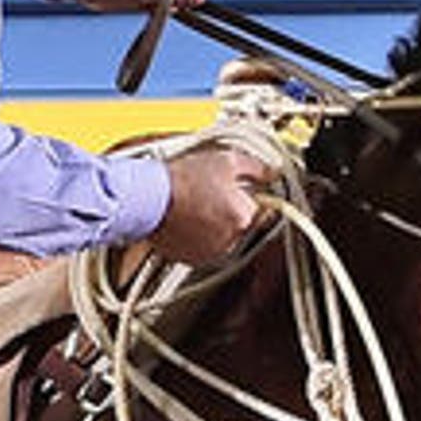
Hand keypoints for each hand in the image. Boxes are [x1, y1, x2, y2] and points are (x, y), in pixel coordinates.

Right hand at [141, 142, 260, 269]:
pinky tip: (186, 218)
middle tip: (210, 193)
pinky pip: (202, 246)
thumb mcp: (226, 161)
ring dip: (214, 224)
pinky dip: (197, 236)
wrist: (149, 197)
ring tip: (195, 205)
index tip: (238, 190)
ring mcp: (209, 251)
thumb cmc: (183, 180)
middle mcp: (229, 239)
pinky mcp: (190, 258)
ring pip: (221, 236)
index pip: (261, 209)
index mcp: (243, 217)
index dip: (249, 196)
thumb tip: (272, 172)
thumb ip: (257, 168)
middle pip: (240, 223)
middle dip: (230, 210)